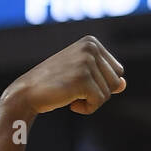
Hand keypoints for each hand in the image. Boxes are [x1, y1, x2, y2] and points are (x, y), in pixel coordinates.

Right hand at [3, 36, 125, 116]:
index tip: (79, 81)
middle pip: (116, 82)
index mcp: (91, 42)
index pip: (117, 71)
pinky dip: (87, 109)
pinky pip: (99, 102)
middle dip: (98, 92)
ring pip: (108, 93)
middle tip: (74, 89)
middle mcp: (90, 47)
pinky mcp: (83, 78)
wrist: (28, 92)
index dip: (101, 83)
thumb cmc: (55, 83)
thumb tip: (123, 84)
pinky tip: (70, 103)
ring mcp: (87, 61)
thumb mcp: (82, 75)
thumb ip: (105, 77)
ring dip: (91, 101)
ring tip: (71, 94)